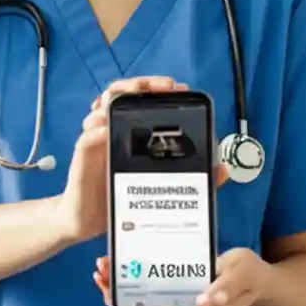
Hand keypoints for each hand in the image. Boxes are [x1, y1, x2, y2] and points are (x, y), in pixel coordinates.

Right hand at [54, 76, 187, 242]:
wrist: (87, 221)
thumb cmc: (122, 200)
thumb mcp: (160, 186)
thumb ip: (191, 177)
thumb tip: (222, 169)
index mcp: (131, 133)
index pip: (141, 99)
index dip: (157, 88)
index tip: (177, 87)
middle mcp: (112, 130)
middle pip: (121, 93)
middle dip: (141, 84)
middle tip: (162, 87)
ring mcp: (96, 142)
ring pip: (101, 107)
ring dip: (119, 97)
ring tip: (135, 96)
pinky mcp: (83, 158)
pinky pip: (87, 138)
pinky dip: (98, 131)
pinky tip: (109, 130)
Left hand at [92, 248, 271, 305]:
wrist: (256, 282)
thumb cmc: (249, 270)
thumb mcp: (243, 267)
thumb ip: (228, 282)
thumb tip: (207, 300)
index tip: (115, 293)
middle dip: (124, 300)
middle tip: (100, 275)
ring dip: (125, 301)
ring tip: (102, 277)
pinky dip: (136, 303)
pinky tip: (118, 287)